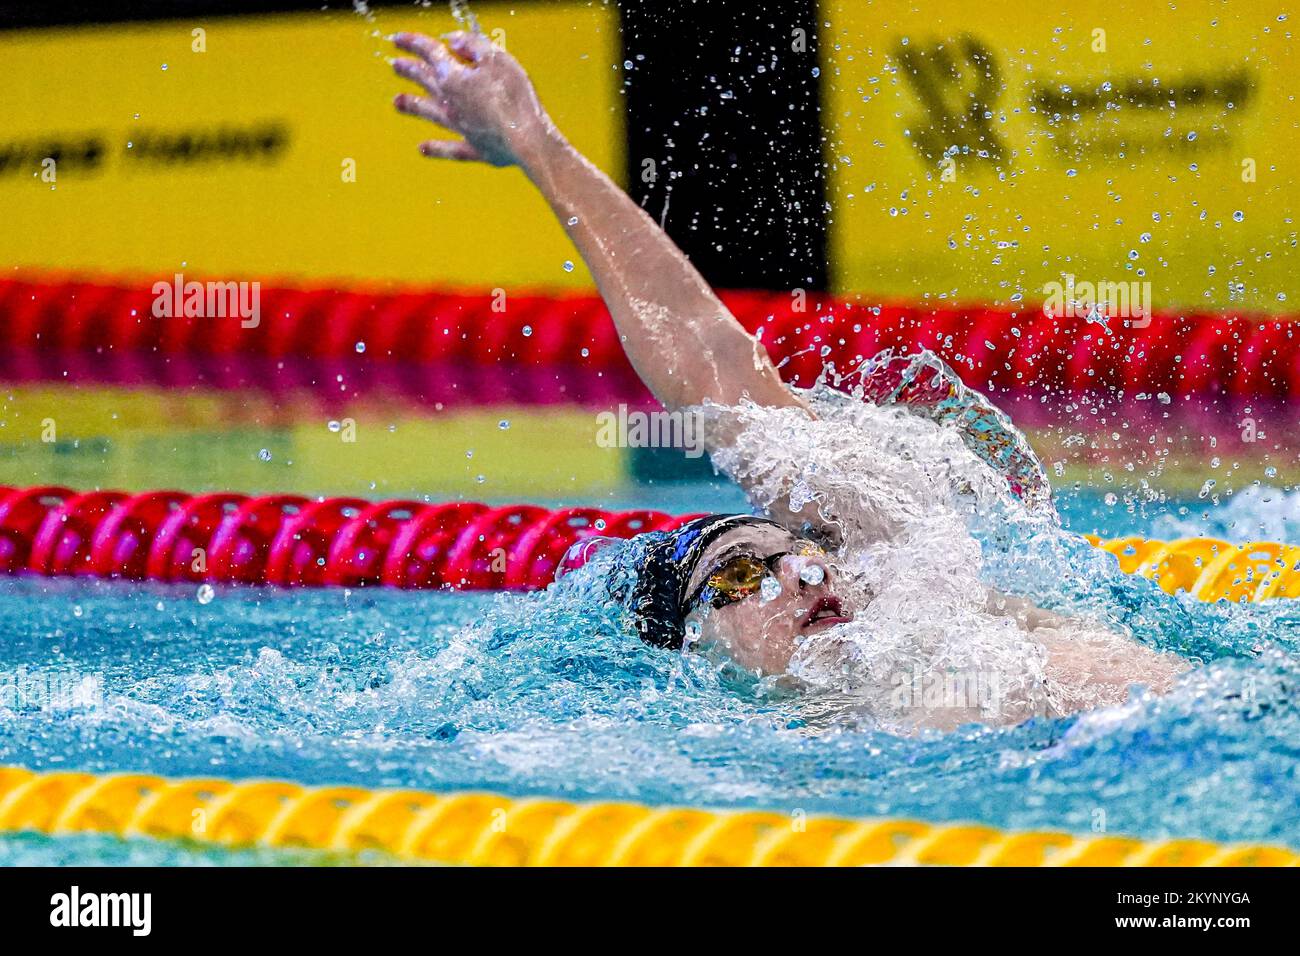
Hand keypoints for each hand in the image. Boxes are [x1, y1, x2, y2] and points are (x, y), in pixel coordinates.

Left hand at [391, 30, 552, 167]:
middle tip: (395, 65)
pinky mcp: (475, 148)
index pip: (430, 53)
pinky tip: (422, 148)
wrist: (527, 139)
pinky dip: (436, 148)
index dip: (413, 43)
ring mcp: (461, 127)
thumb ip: (471, 44)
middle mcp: (451, 102)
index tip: (397, 39)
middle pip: (426, 82)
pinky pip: (450, 148)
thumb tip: (452, 40)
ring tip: (397, 101)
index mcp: (454, 77)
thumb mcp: (495, 58)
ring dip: (413, 105)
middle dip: (410, 71)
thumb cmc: (514, 95)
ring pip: (431, 113)